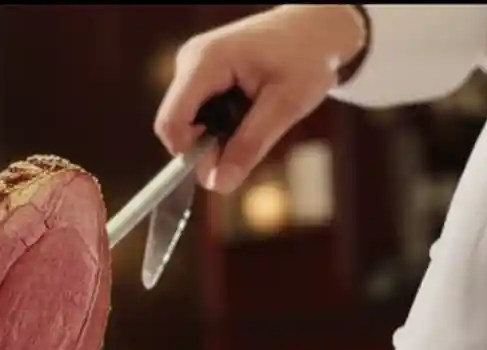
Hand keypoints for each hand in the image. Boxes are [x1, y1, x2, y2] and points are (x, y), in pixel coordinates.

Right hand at [154, 4, 367, 193]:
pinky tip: (245, 109)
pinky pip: (195, 113)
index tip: (224, 166)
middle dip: (208, 146)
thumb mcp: (286, 105)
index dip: (190, 154)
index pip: (171, 123)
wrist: (315, 26)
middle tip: (252, 140)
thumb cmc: (307, 56)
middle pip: (177, 126)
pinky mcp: (197, 73)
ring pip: (186, 123)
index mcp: (206, 62)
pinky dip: (218, 123)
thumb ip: (250, 145)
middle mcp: (189, 60)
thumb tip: (219, 185)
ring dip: (216, 134)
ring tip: (255, 117)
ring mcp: (190, 65)